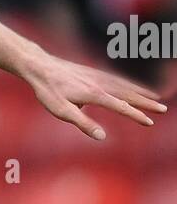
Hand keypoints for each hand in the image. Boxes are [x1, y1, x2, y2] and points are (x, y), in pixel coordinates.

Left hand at [25, 52, 166, 140]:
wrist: (40, 66)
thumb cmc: (48, 91)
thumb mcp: (62, 111)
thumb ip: (83, 123)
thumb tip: (102, 137)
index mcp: (95, 94)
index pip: (121, 107)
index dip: (136, 115)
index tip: (150, 122)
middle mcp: (100, 83)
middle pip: (128, 94)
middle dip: (146, 102)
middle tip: (163, 109)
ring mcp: (97, 76)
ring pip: (124, 85)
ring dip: (140, 92)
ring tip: (155, 97)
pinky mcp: (92, 72)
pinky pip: (115, 79)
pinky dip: (128, 83)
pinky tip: (130, 87)